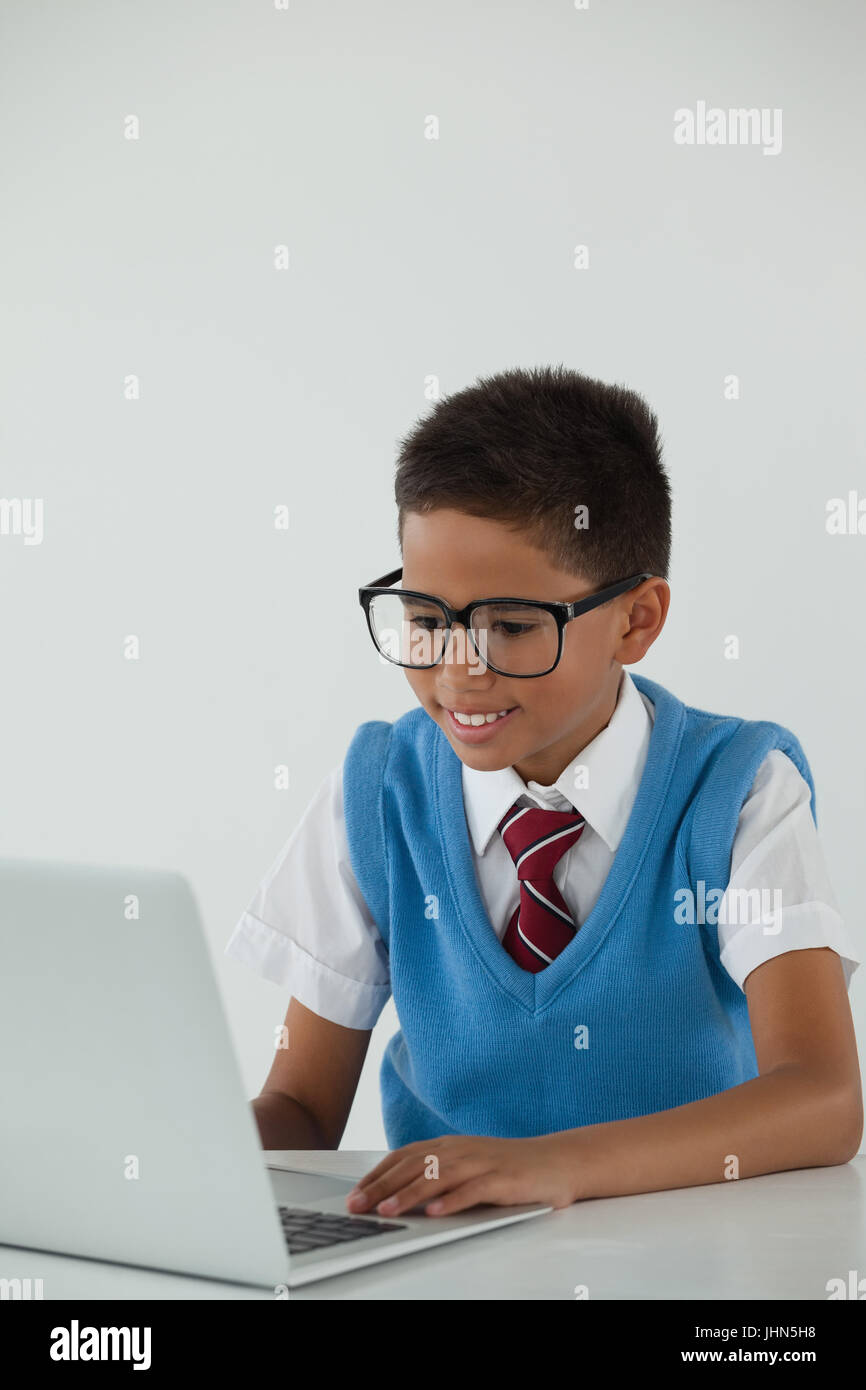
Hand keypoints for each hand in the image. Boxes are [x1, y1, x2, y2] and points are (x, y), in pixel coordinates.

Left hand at [345, 1132, 579, 1217]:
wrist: (556, 1161)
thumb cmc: (508, 1167)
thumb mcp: (467, 1166)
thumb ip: (437, 1175)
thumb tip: (397, 1195)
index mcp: (448, 1146)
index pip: (403, 1157)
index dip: (377, 1175)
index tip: (355, 1194)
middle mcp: (460, 1151)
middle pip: (414, 1167)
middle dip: (382, 1187)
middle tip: (357, 1205)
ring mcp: (481, 1163)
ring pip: (438, 1177)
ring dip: (409, 1194)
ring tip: (387, 1211)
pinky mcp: (502, 1179)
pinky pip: (473, 1190)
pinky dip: (452, 1201)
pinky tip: (435, 1212)